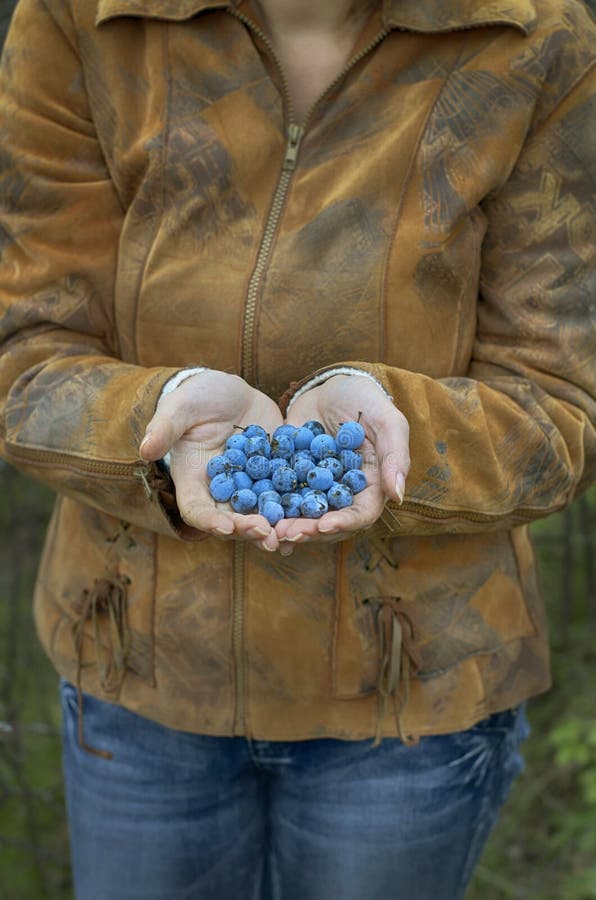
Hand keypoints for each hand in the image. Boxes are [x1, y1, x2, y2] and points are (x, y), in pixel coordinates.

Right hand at [139, 371, 283, 549]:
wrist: (229, 392)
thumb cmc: (196, 398)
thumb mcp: (180, 408)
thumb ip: (165, 428)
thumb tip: (144, 449)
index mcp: (195, 482)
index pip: (197, 510)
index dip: (210, 521)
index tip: (225, 526)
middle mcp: (223, 492)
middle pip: (233, 521)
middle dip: (250, 530)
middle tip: (268, 535)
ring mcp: (251, 487)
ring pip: (263, 516)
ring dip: (277, 528)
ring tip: (292, 536)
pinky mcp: (276, 477)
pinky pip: (288, 497)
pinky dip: (299, 509)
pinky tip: (316, 517)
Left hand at [274, 375, 408, 547]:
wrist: (331, 385)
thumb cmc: (366, 401)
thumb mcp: (387, 422)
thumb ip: (395, 456)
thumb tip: (397, 495)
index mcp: (370, 487)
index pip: (360, 514)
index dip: (343, 523)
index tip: (323, 525)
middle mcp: (342, 494)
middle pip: (327, 522)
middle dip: (308, 530)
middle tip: (286, 533)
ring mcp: (315, 488)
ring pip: (302, 515)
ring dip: (286, 525)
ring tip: (268, 531)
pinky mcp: (291, 478)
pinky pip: (279, 496)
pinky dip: (268, 508)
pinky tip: (253, 516)